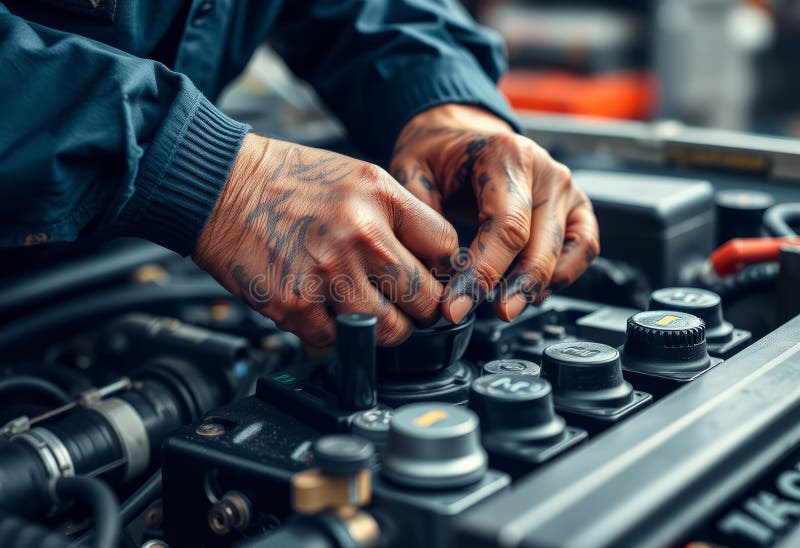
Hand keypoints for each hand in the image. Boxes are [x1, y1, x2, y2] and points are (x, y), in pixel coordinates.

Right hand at [194, 134, 458, 346]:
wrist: (221, 187)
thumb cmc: (289, 182)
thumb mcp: (359, 177)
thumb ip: (401, 216)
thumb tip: (437, 262)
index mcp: (381, 199)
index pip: (445, 250)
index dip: (442, 269)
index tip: (431, 276)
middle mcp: (361, 237)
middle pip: (426, 299)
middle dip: (420, 306)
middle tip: (405, 302)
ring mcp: (329, 275)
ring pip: (391, 331)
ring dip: (385, 328)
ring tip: (367, 308)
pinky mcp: (296, 305)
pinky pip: (339, 341)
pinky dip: (336, 332)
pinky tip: (325, 308)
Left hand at [390, 104, 598, 323]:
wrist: (460, 136)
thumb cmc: (438, 154)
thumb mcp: (411, 168)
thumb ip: (419, 212)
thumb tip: (430, 263)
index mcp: (506, 154)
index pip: (505, 225)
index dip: (483, 272)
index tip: (456, 304)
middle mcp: (545, 170)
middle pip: (539, 244)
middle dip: (511, 289)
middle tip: (479, 315)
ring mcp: (565, 189)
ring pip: (566, 250)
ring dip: (537, 287)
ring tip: (505, 307)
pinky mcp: (575, 207)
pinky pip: (584, 247)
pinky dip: (563, 276)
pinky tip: (532, 292)